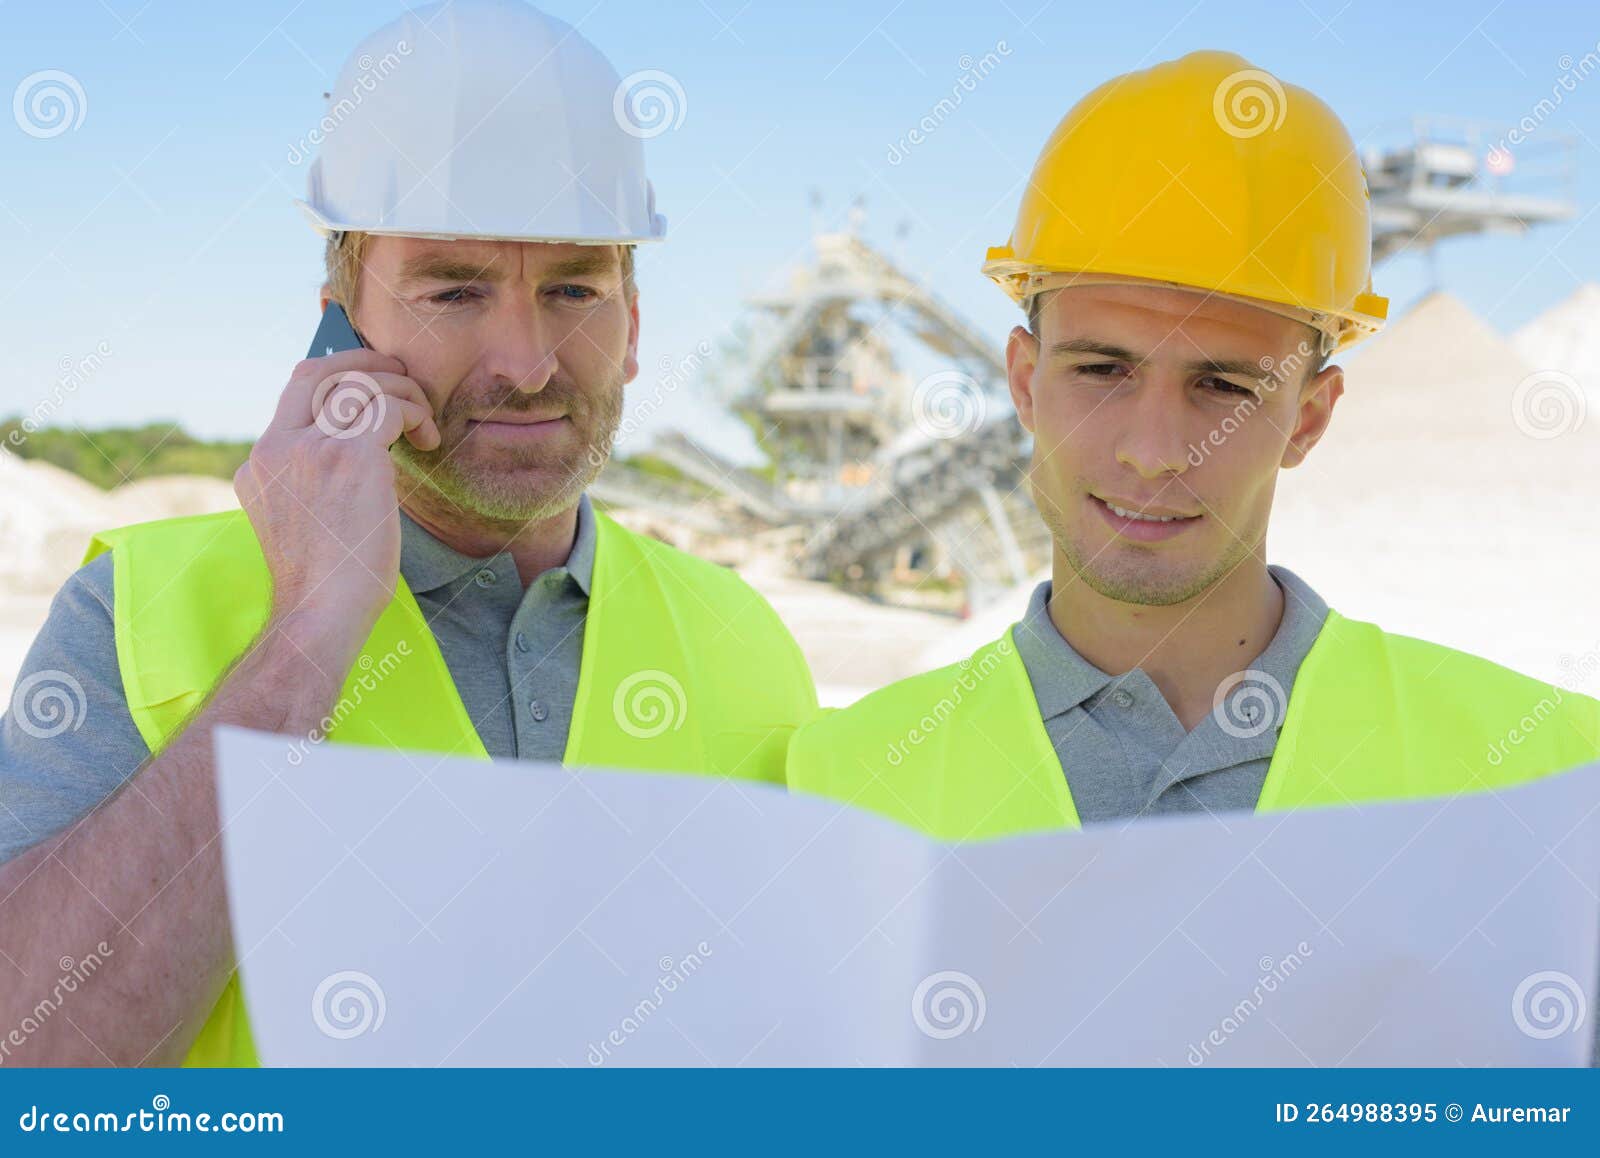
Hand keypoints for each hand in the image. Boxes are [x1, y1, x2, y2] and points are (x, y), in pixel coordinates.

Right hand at [233, 348, 440, 659]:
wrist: (321, 614)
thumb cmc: (326, 581)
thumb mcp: (303, 519)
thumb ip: (312, 478)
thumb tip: (363, 445)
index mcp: (260, 463)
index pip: (294, 391)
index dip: (337, 374)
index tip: (371, 382)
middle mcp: (277, 448)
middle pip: (319, 371)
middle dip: (367, 362)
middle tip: (403, 378)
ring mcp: (309, 449)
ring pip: (361, 384)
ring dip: (403, 393)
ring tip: (424, 422)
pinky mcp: (349, 456)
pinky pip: (388, 407)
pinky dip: (414, 414)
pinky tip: (427, 438)